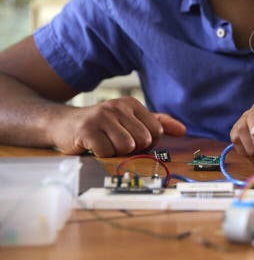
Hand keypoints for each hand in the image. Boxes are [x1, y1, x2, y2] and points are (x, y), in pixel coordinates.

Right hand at [49, 96, 185, 156]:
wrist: (63, 124)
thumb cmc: (102, 126)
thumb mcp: (130, 120)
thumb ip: (157, 123)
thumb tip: (183, 130)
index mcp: (131, 104)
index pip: (156, 131)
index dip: (148, 143)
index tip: (134, 141)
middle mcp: (118, 107)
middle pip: (143, 140)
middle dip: (132, 149)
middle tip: (116, 143)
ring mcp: (101, 117)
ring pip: (126, 146)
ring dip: (116, 152)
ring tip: (105, 143)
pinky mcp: (86, 130)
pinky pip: (107, 152)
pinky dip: (101, 154)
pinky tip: (93, 146)